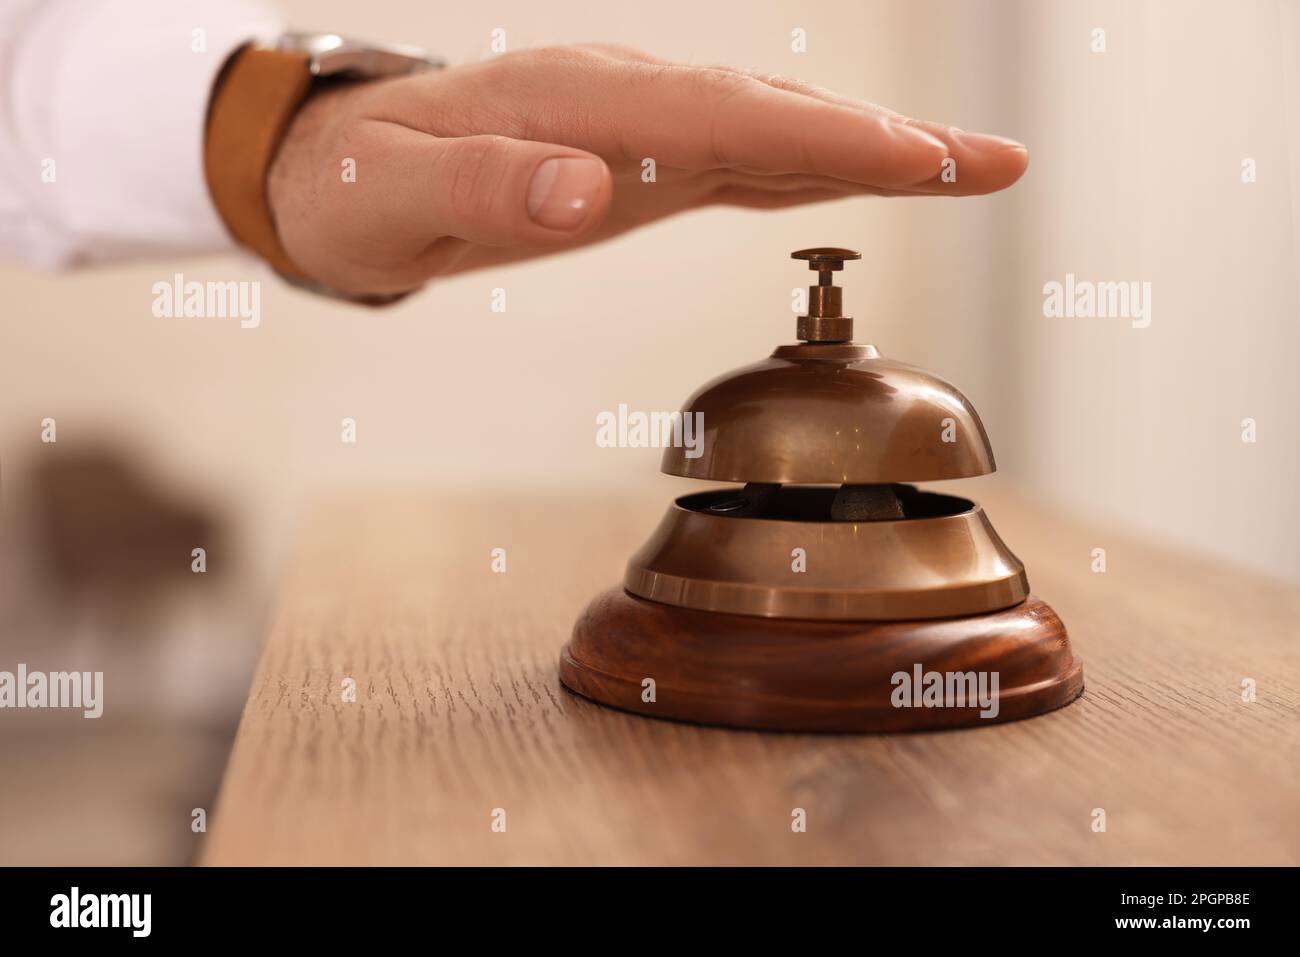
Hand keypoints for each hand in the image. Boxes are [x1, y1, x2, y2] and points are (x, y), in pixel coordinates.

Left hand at [268, 44, 1028, 295]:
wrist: (326, 163)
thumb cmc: (358, 187)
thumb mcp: (394, 200)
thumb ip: (486, 190)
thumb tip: (587, 186)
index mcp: (577, 106)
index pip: (724, 115)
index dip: (826, 137)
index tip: (919, 159)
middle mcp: (622, 99)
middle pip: (775, 109)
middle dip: (889, 139)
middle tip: (999, 162)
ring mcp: (634, 120)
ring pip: (770, 125)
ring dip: (869, 146)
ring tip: (966, 167)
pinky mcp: (635, 152)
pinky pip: (735, 153)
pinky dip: (807, 163)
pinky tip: (856, 174)